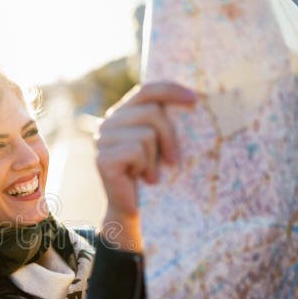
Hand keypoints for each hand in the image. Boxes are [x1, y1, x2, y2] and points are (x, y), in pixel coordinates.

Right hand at [94, 82, 196, 249]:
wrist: (132, 209)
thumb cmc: (151, 174)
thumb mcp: (159, 142)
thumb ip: (164, 120)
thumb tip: (193, 99)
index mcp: (123, 113)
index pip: (147, 90)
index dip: (171, 90)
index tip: (195, 100)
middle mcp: (108, 122)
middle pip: (152, 112)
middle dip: (170, 137)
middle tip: (173, 160)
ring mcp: (102, 140)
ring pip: (146, 134)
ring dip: (155, 158)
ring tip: (150, 173)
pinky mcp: (102, 158)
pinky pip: (136, 151)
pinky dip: (145, 167)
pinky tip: (140, 178)